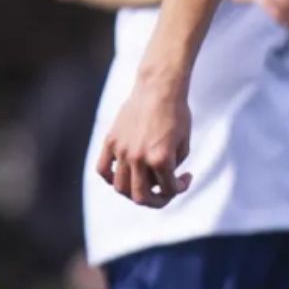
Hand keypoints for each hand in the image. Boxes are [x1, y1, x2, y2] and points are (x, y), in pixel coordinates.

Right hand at [95, 76, 192, 206]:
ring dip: (134, 191)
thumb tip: (162, 182)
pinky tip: (125, 174)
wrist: (159, 87)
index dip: (180, 188)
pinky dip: (112, 178)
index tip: (185, 178)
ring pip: (121, 187)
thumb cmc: (177, 113)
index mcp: (161, 159)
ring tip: (146, 183)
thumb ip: (173, 167)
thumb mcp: (184, 144)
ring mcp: (122, 150)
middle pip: (140, 197)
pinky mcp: (111, 141)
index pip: (168, 190)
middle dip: (156, 200)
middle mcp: (139, 158)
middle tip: (164, 192)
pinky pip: (103, 169)